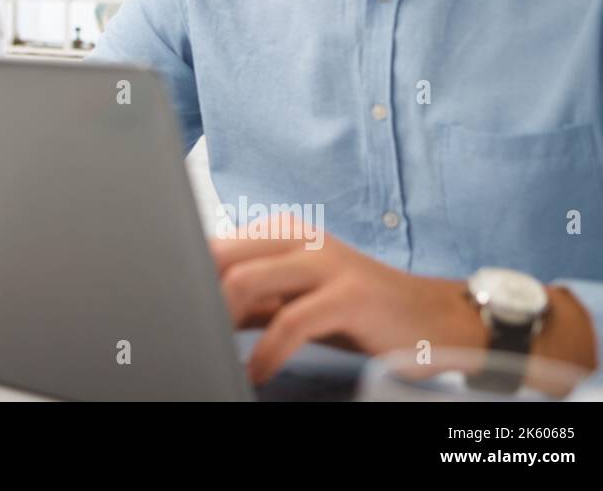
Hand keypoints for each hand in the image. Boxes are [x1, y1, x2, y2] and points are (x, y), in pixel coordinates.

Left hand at [211, 216, 487, 384]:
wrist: (433, 318)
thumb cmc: (355, 311)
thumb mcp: (295, 299)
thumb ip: (250, 301)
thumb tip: (197, 310)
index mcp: (281, 232)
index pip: (215, 245)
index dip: (186, 275)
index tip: (169, 306)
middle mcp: (300, 238)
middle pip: (221, 255)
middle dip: (195, 293)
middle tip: (184, 330)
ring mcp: (326, 263)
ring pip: (247, 280)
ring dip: (221, 320)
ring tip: (213, 349)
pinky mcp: (349, 295)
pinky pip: (290, 321)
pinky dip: (266, 352)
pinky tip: (258, 371)